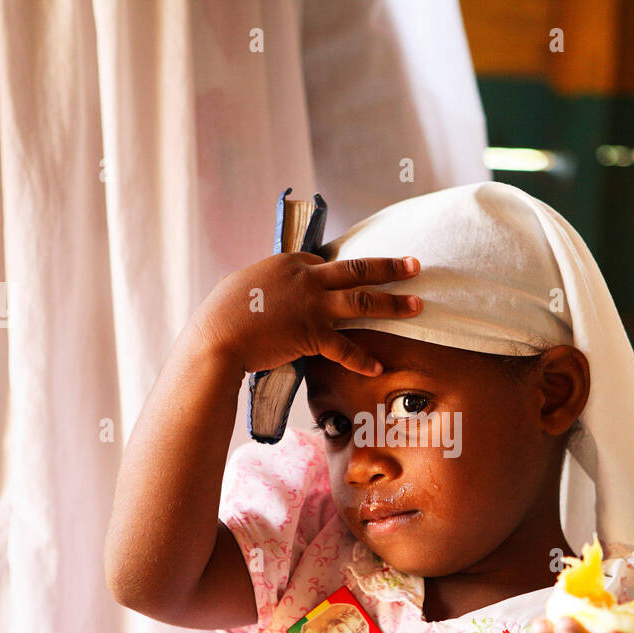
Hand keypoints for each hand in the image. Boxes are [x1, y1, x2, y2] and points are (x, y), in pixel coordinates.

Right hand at [195, 252, 422, 376]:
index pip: (326, 263)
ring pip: (363, 301)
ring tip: (417, 306)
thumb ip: (264, 286)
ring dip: (393, 304)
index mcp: (289, 263)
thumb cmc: (221, 315)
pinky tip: (378, 368)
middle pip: (358, 270)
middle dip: (390, 268)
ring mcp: (312, 306)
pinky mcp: (312, 334)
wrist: (216, 338)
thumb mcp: (243, 287)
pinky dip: (363, 360)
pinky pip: (346, 348)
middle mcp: (306, 279)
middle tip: (416, 266)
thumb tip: (263, 292)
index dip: (342, 272)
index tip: (359, 275)